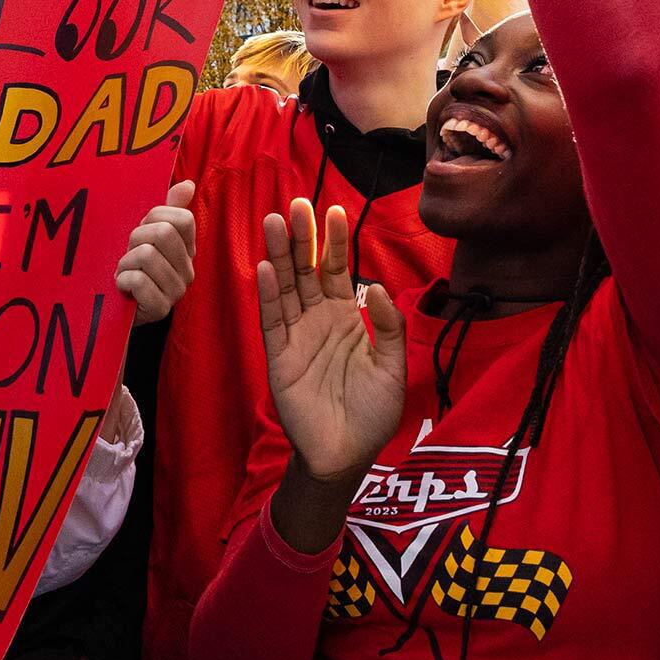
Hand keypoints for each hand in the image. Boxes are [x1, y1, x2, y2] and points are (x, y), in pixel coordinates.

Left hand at [115, 180, 196, 325]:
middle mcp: (188, 270)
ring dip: (125, 262)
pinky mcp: (161, 309)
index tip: (142, 229)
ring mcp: (176, 291)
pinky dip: (122, 280)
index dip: (155, 216)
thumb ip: (168, 209)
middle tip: (129, 253)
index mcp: (187, 249)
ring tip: (124, 272)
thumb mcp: (147, 236)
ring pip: (147, 255)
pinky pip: (138, 280)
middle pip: (163, 233)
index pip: (183, 219)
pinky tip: (123, 288)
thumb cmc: (133, 268)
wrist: (116, 310)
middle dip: (136, 238)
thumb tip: (188, 184)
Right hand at [258, 199, 404, 482]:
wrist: (346, 455)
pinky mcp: (279, 357)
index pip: (339, 270)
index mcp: (347, 317)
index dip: (336, 242)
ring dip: (279, 255)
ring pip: (286, 287)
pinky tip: (266, 269)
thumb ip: (389, 328)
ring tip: (274, 222)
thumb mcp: (393, 368)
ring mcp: (296, 336)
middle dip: (302, 238)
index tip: (333, 211)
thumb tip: (379, 287)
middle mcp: (318, 319)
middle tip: (296, 204)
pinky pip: (272, 321)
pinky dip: (269, 295)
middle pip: (307, 270)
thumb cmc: (372, 413)